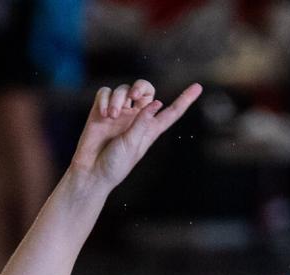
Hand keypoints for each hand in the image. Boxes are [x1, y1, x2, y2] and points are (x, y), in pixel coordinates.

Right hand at [69, 80, 202, 190]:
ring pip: (123, 90)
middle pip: (146, 90)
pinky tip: (103, 113)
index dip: (185, 100)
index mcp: (149, 129)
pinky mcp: (101, 111)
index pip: (171, 112)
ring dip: (118, 99)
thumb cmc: (115, 164)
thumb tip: (157, 103)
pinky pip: (105, 93)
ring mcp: (119, 114)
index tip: (198, 87)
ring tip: (111, 116)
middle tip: (133, 98)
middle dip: (140, 87)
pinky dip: (105, 99)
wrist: (91, 171)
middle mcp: (136, 119)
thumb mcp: (132, 145)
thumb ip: (142, 123)